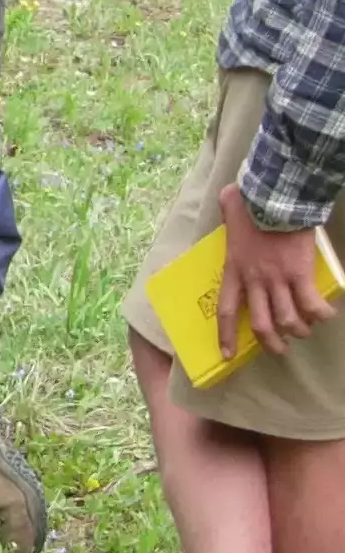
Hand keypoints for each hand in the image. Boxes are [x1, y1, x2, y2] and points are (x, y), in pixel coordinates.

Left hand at [218, 183, 337, 357]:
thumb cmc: (251, 200)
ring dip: (299, 330)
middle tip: (280, 349)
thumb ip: (226, 213)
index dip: (227, 335)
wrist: (276, 197)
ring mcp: (278, 279)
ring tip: (305, 329)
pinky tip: (326, 313)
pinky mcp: (301, 275)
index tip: (228, 354)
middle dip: (272, 344)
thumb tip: (227, 204)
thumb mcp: (229, 208)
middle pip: (262, 325)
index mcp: (234, 268)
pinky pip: (312, 305)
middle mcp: (254, 280)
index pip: (228, 310)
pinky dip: (321, 314)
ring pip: (289, 320)